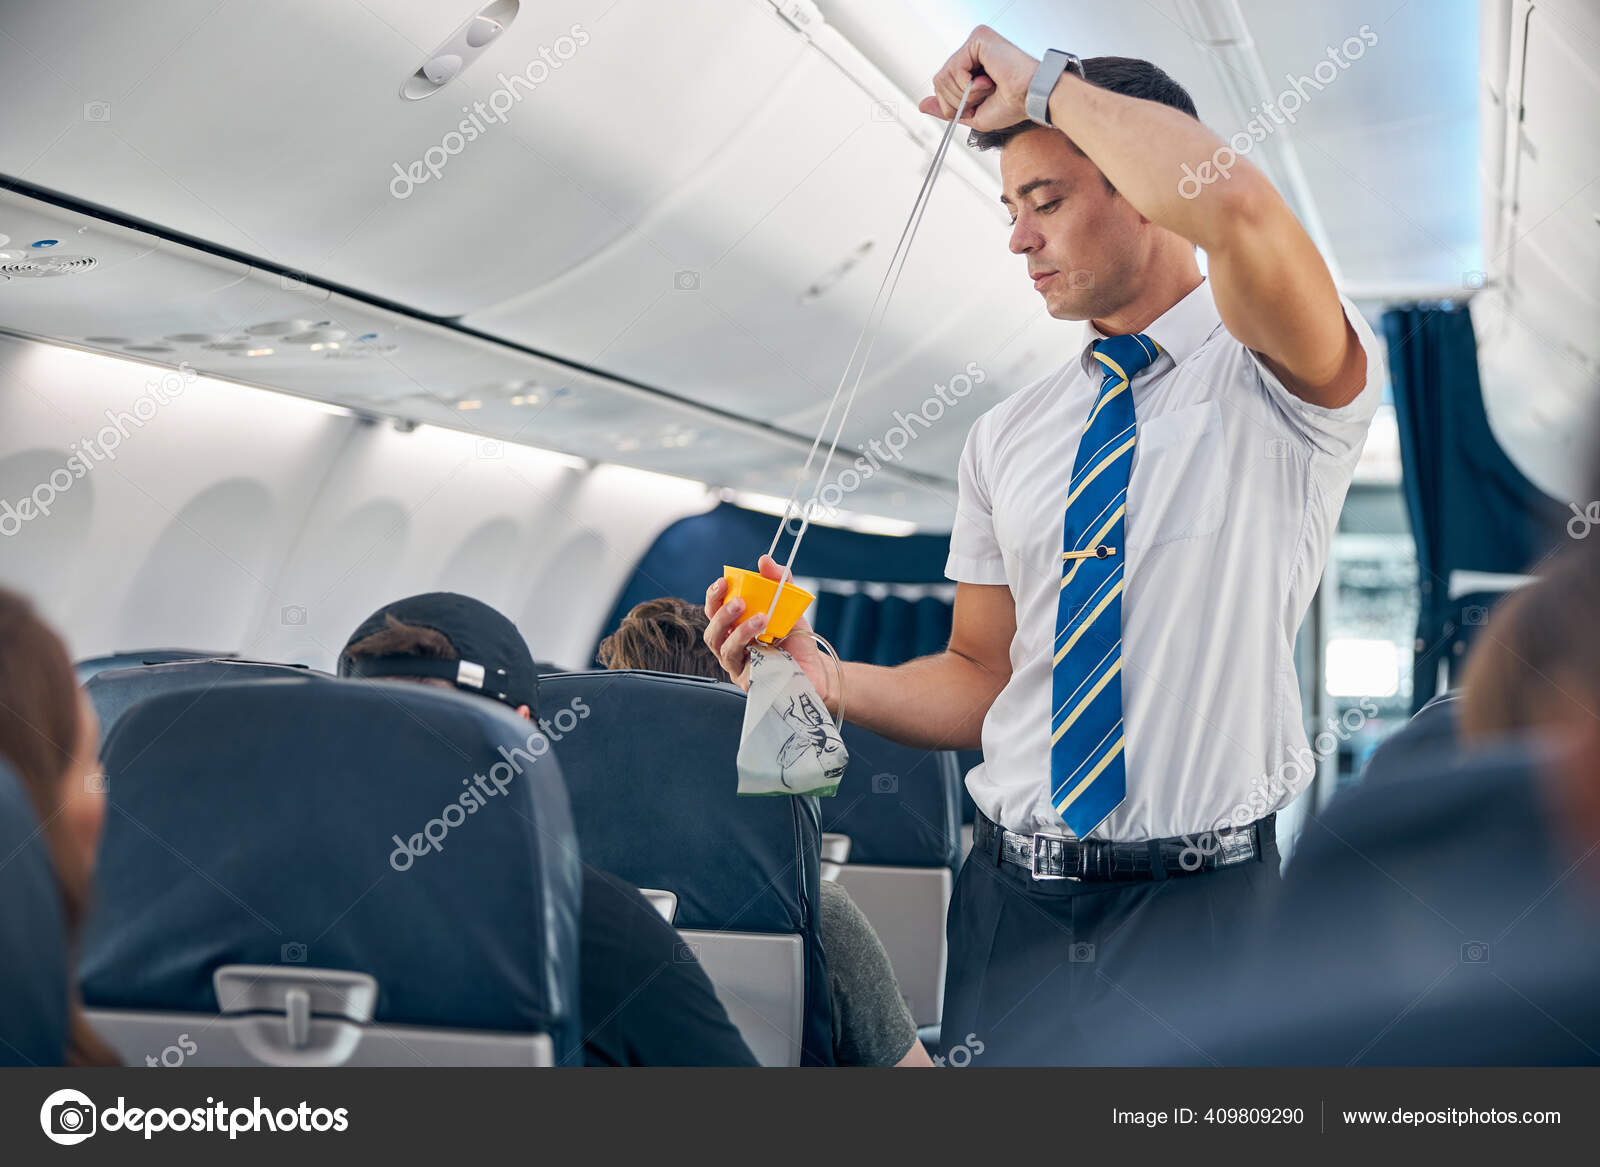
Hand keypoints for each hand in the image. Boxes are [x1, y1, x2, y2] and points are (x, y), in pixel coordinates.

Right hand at [704, 554, 836, 705]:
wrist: (815, 667)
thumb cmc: (796, 638)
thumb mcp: (790, 605)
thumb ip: (779, 581)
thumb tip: (765, 560)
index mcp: (734, 627)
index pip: (714, 611)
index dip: (714, 596)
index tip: (723, 581)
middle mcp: (731, 646)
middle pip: (712, 631)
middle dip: (721, 613)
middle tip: (740, 601)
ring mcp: (737, 665)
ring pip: (723, 648)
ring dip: (739, 630)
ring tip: (761, 618)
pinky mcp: (748, 681)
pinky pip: (741, 665)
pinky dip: (751, 649)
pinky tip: (766, 640)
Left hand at [917, 26, 1039, 130]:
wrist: (1030, 99)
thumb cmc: (1010, 106)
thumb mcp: (972, 113)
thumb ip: (948, 107)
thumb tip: (922, 105)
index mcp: (971, 65)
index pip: (942, 84)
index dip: (953, 103)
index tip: (977, 103)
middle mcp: (971, 51)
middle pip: (939, 81)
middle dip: (958, 99)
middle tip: (984, 96)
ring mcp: (974, 43)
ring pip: (944, 76)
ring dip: (965, 94)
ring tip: (988, 88)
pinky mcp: (978, 38)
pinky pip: (954, 68)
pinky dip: (968, 85)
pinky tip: (988, 81)